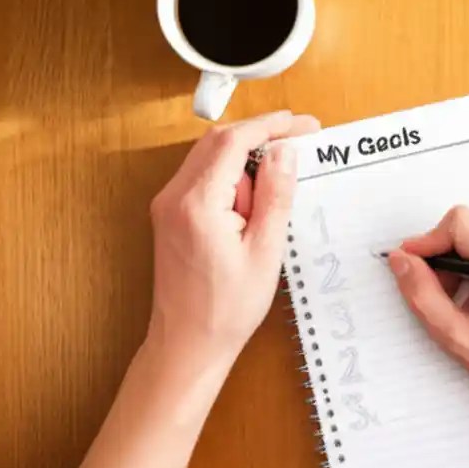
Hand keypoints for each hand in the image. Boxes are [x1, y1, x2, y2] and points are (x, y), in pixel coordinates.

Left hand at [147, 111, 319, 364]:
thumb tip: (284, 153)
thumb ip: (275, 195)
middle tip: (299, 139)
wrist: (187, 343)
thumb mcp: (265, 251)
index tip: (301, 124)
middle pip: (218, 141)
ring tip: (278, 183)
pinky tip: (254, 199)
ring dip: (246, 158)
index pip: (234, 141)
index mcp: (197, 204)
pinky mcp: (170, 214)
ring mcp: (167, 205)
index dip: (271, 126)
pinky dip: (231, 176)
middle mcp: (174, 197)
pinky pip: (202, 176)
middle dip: (260, 135)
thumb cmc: (224, 309)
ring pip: (209, 156)